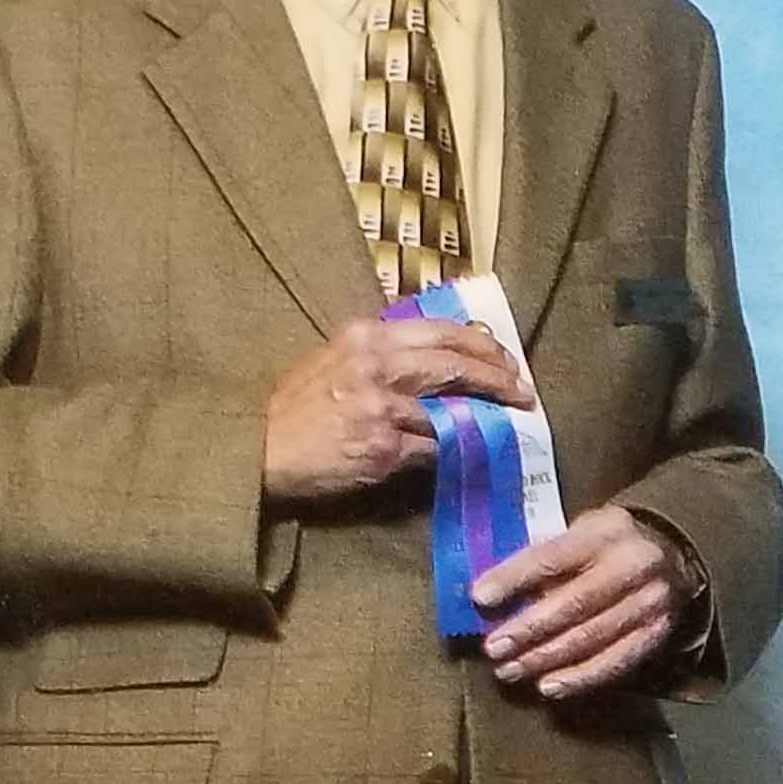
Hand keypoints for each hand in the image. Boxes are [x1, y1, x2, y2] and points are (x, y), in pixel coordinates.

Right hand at [261, 314, 525, 503]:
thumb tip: (442, 360)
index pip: (442, 331)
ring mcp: (381, 407)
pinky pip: (436, 448)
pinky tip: (471, 451)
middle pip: (456, 365)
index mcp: (367, 335)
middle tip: (523, 393)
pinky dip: (457, 450)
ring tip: (506, 423)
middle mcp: (376, 364)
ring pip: (452, 409)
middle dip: (499, 379)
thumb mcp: (337, 359)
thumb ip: (386, 354)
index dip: (483, 346)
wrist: (259, 446)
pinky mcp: (383, 447)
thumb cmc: (299, 406)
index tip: (506, 360)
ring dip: (486, 418)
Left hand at [474, 506, 700, 700]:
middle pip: (575, 603)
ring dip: (546, 658)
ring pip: (592, 637)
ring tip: (511, 670)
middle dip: (529, 629)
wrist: (675, 556)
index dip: (515, 578)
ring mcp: (650, 603)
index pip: (553, 557)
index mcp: (605, 532)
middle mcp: (633, 565)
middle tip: (494, 648)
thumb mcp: (580, 533)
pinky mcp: (658, 634)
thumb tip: (492, 596)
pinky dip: (581, 677)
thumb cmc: (608, 546)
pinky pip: (616, 661)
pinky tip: (550, 686)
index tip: (480, 598)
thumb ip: (545, 558)